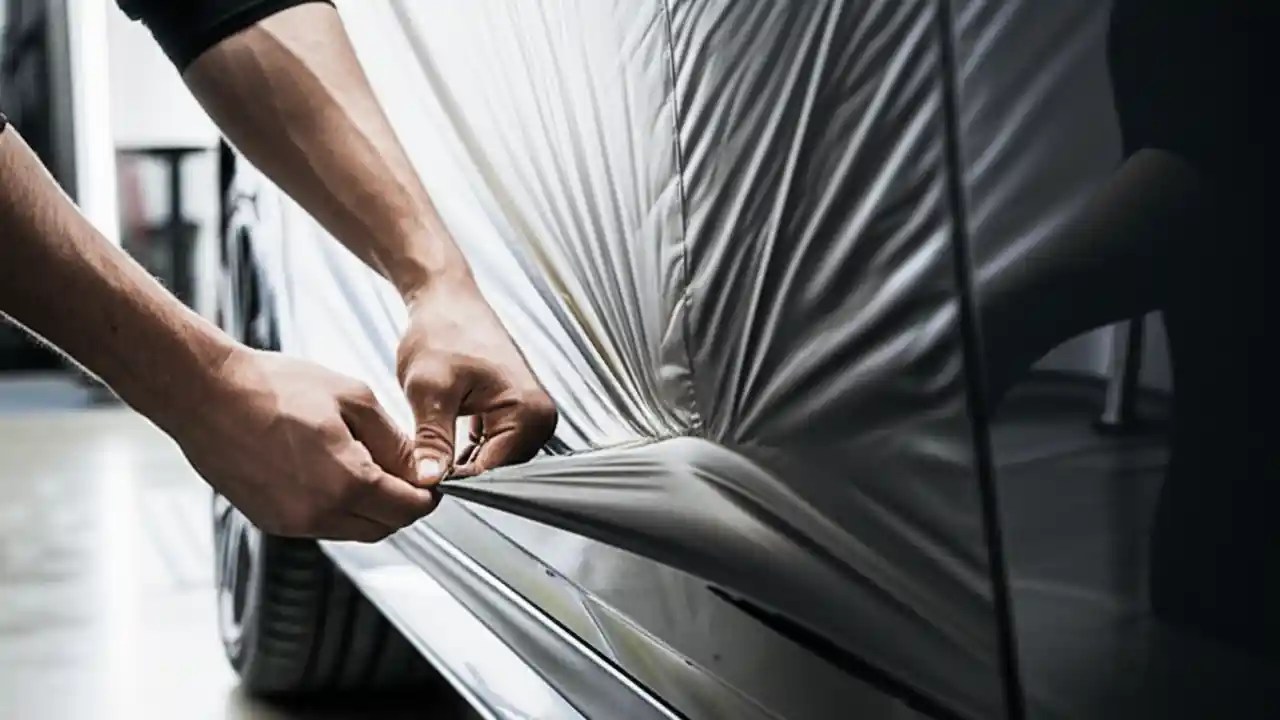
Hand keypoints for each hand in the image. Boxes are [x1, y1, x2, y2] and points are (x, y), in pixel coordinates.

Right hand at [172, 347, 436, 540]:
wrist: (207, 394)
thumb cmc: (274, 388)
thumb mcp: (353, 399)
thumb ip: (392, 439)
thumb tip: (418, 467)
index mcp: (348, 482)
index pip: (408, 509)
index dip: (427, 496)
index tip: (431, 481)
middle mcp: (319, 513)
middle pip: (384, 528)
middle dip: (402, 506)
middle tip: (404, 475)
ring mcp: (292, 522)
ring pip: (353, 530)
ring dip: (370, 509)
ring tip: (366, 467)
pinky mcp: (271, 521)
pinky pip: (321, 525)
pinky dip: (338, 509)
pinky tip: (332, 474)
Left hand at [397, 280, 556, 485]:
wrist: (447, 301)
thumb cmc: (442, 331)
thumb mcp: (428, 388)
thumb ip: (432, 439)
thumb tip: (430, 481)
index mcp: (529, 411)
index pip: (495, 472)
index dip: (456, 479)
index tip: (425, 473)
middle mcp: (540, 417)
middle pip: (498, 472)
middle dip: (461, 471)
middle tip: (426, 455)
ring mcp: (531, 417)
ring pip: (493, 464)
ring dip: (462, 461)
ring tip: (434, 440)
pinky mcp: (517, 415)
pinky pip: (493, 450)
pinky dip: (467, 450)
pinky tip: (445, 437)